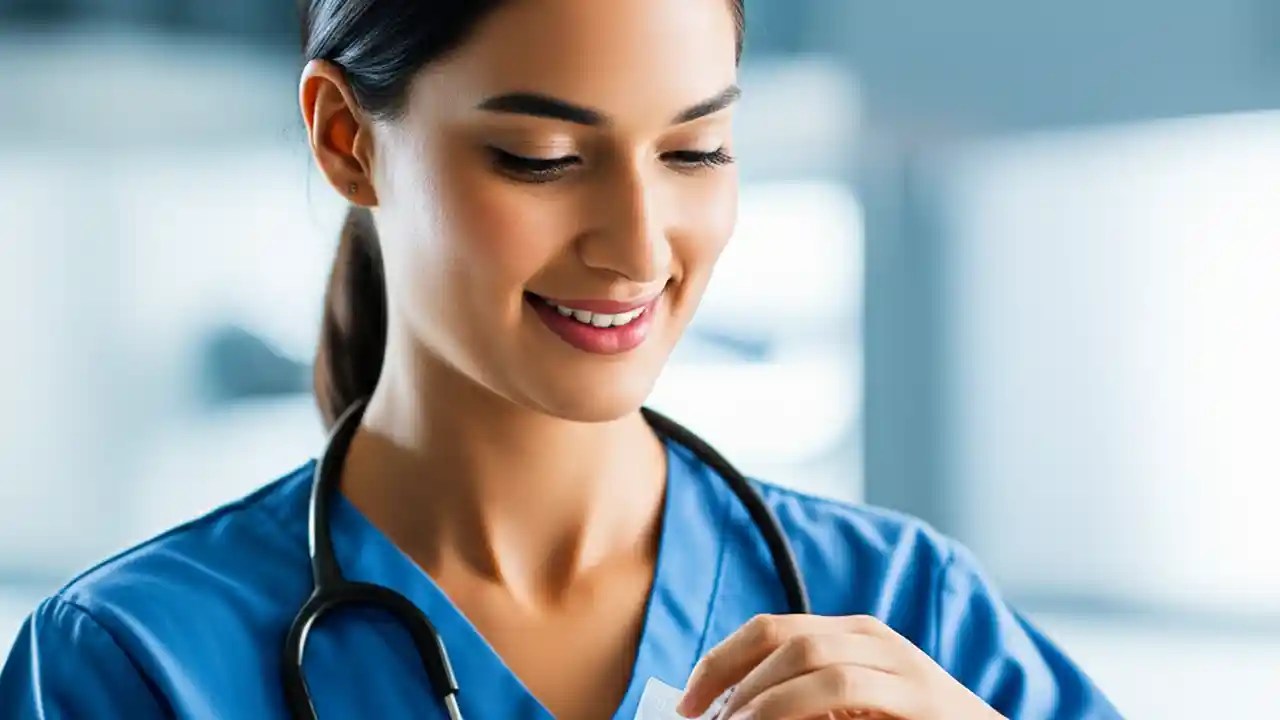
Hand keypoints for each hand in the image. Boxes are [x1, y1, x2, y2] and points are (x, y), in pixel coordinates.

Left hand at [676, 614, 1005, 719]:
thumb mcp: (851, 713)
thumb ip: (803, 705)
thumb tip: (731, 714)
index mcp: (850, 635)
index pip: (770, 629)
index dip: (721, 660)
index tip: (688, 701)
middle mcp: (872, 637)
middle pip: (782, 636)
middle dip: (729, 675)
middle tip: (699, 717)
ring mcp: (899, 663)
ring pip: (808, 657)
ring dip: (759, 696)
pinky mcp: (918, 696)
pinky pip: (843, 688)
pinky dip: (794, 706)